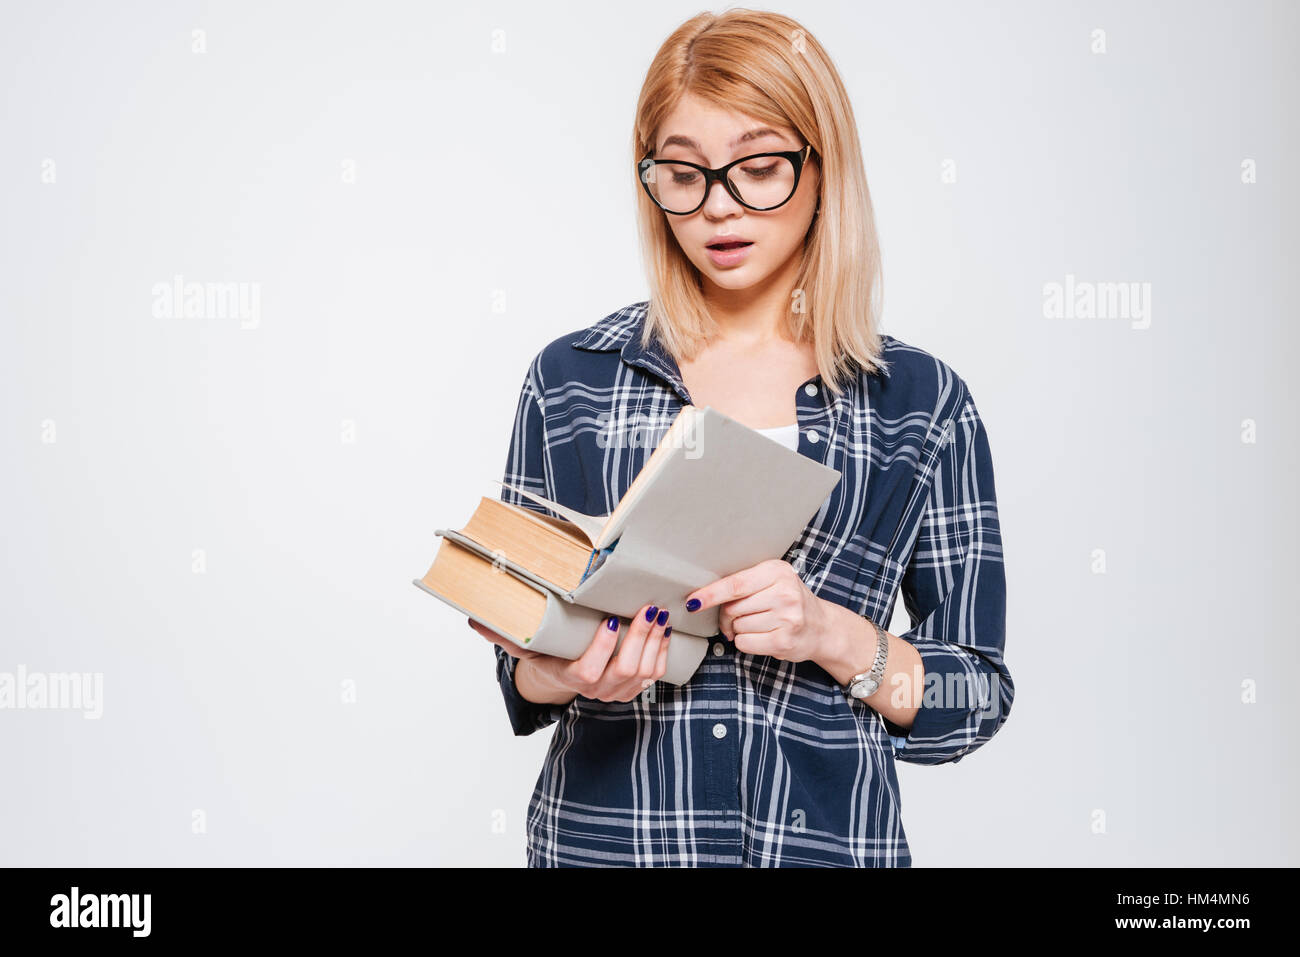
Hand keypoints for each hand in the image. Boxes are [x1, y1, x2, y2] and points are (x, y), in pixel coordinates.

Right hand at [468, 602, 673, 702]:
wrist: (565, 674)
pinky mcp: (633, 688)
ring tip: (658, 614)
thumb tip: (474, 622)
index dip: (603, 648)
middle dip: (639, 638)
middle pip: (623, 670)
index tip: (612, 620)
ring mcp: (616, 692)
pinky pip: (654, 675)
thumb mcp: (525, 646)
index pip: (589, 671)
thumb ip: (505, 634)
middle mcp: (596, 690)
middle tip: (647, 608)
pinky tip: (664, 629)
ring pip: (643, 672)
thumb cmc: (547, 655)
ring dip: (654, 643)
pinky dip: (662, 652)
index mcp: (569, 677)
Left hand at [684, 558, 836, 663]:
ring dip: (739, 629)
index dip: (711, 594)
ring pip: (737, 626)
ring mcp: (787, 617)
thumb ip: (744, 583)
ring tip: (760, 624)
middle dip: (727, 616)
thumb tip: (702, 596)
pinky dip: (746, 642)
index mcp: (777, 571)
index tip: (694, 601)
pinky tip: (762, 636)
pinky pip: (745, 643)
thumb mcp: (772, 581)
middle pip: (732, 608)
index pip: (735, 584)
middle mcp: (785, 592)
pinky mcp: (784, 640)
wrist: (821, 627)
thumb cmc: (788, 602)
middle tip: (739, 616)